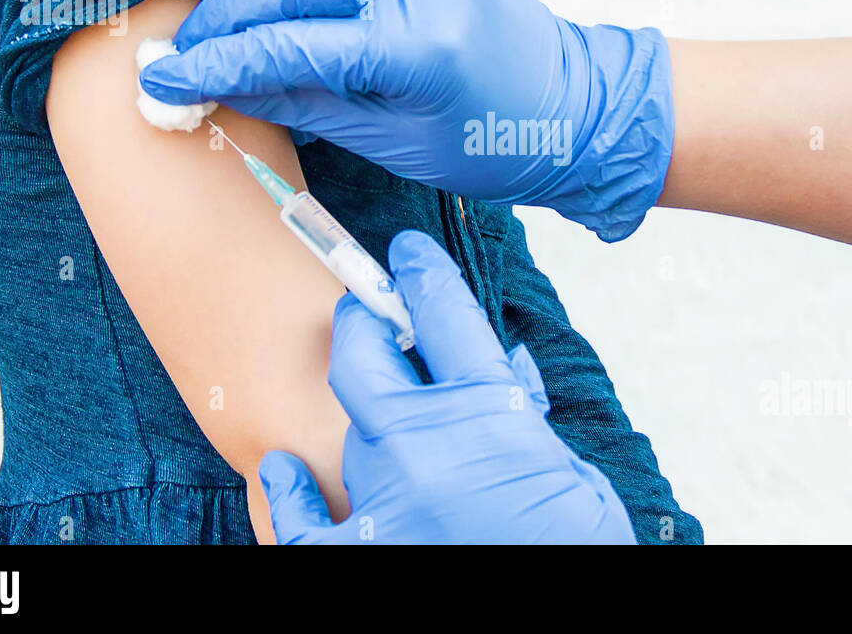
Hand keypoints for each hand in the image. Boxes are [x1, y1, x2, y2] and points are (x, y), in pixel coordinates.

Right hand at [138, 0, 672, 240]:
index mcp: (418, 42)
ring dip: (275, 2)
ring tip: (246, 45)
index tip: (166, 80)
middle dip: (227, 16)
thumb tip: (223, 88)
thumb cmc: (494, 143)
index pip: (288, 43)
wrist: (575, 105)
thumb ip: (306, 104)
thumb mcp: (395, 142)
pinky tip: (320, 22)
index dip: (217, 62)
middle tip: (185, 50)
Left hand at [258, 230, 635, 544]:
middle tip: (369, 315)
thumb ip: (525, 422)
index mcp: (491, 417)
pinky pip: (301, 518)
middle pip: (364, 354)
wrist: (563, 616)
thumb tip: (500, 381)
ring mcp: (384, 501)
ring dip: (371, 426)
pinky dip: (290, 496)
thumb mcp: (570, 473)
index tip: (407, 254)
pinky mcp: (361, 552)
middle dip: (363, 324)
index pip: (444, 316)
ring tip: (387, 431)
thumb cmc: (569, 549)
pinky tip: (280, 474)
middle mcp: (426, 448)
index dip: (422, 274)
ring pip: (351, 432)